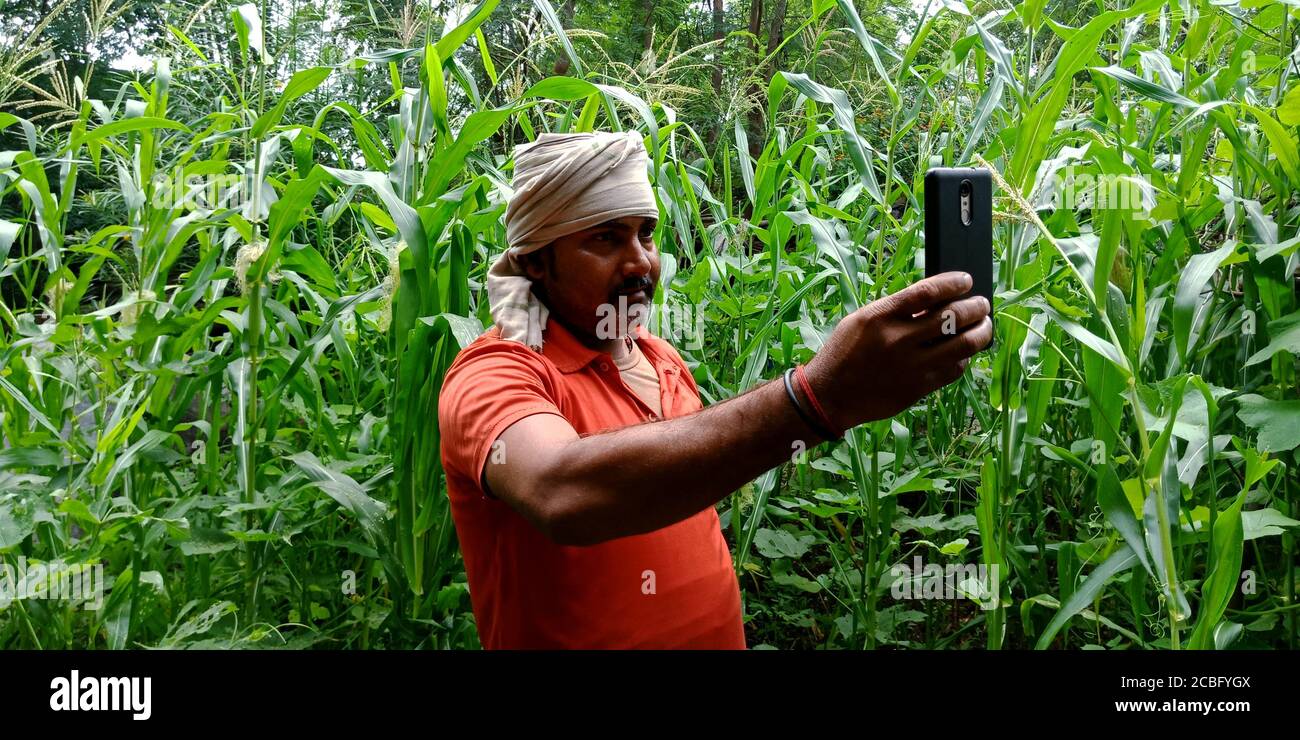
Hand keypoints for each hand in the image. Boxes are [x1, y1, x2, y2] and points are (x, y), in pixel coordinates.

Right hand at [803, 272, 992, 429]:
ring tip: (984, 325)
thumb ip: (896, 309)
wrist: (830, 396)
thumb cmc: (844, 352)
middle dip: (976, 307)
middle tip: (982, 303)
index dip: (954, 283)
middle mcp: (898, 340)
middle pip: (952, 317)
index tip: (966, 280)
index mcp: (880, 316)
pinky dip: (964, 357)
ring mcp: (911, 366)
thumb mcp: (862, 319)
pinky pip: (954, 369)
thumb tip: (936, 299)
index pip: (928, 291)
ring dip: (981, 332)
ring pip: (963, 345)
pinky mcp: (919, 388)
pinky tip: (964, 351)